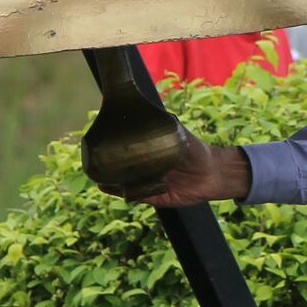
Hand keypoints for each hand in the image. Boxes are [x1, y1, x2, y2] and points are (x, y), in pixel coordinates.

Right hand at [94, 135, 250, 207]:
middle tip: (93, 158)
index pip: (126, 152)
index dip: (112, 149)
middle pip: (121, 169)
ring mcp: (148, 184)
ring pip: (125, 184)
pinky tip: (110, 186)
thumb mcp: (178, 133)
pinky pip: (135, 196)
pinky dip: (123, 192)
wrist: (213, 172)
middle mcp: (146, 169)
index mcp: (149, 154)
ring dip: (111, 180)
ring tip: (97, 173)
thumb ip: (164, 124)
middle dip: (107, 166)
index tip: (98, 141)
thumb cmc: (196, 150)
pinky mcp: (154, 197)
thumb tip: (146, 109)